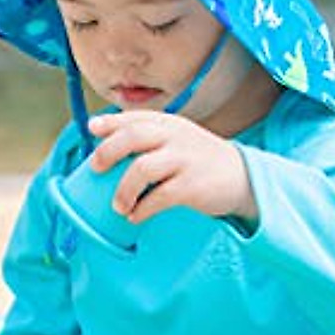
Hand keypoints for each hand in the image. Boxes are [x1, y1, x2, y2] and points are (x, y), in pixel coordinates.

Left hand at [88, 111, 258, 225]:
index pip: (135, 117)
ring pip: (142, 168)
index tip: (92, 129)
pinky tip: (135, 217)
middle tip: (97, 169)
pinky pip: (158, 197)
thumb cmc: (199, 161)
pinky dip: (141, 209)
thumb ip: (150, 138)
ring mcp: (185, 160)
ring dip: (123, 190)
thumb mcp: (179, 140)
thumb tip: (106, 146)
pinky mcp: (192, 186)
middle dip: (108, 152)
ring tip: (118, 206)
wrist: (243, 177)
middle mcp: (176, 137)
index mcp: (170, 123)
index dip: (110, 121)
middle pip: (133, 136)